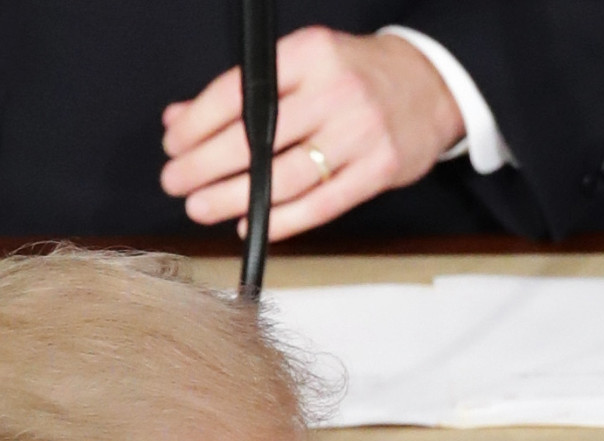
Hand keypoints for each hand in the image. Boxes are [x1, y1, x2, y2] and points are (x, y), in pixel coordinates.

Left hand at [161, 28, 464, 242]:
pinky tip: (248, 223)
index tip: (173, 144)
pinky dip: (280, 220)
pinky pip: (318, 205)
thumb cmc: (356, 77)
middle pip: (256, 138)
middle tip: (176, 182)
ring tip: (199, 207)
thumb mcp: (302, 65)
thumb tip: (179, 119)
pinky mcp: (377, 171)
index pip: (240, 92)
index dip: (198, 124)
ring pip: (283, 178)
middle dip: (204, 165)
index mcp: (311, 55)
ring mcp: (359, 133)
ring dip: (232, 198)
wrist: (430, 86)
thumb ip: (242, 92)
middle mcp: (336, 91)